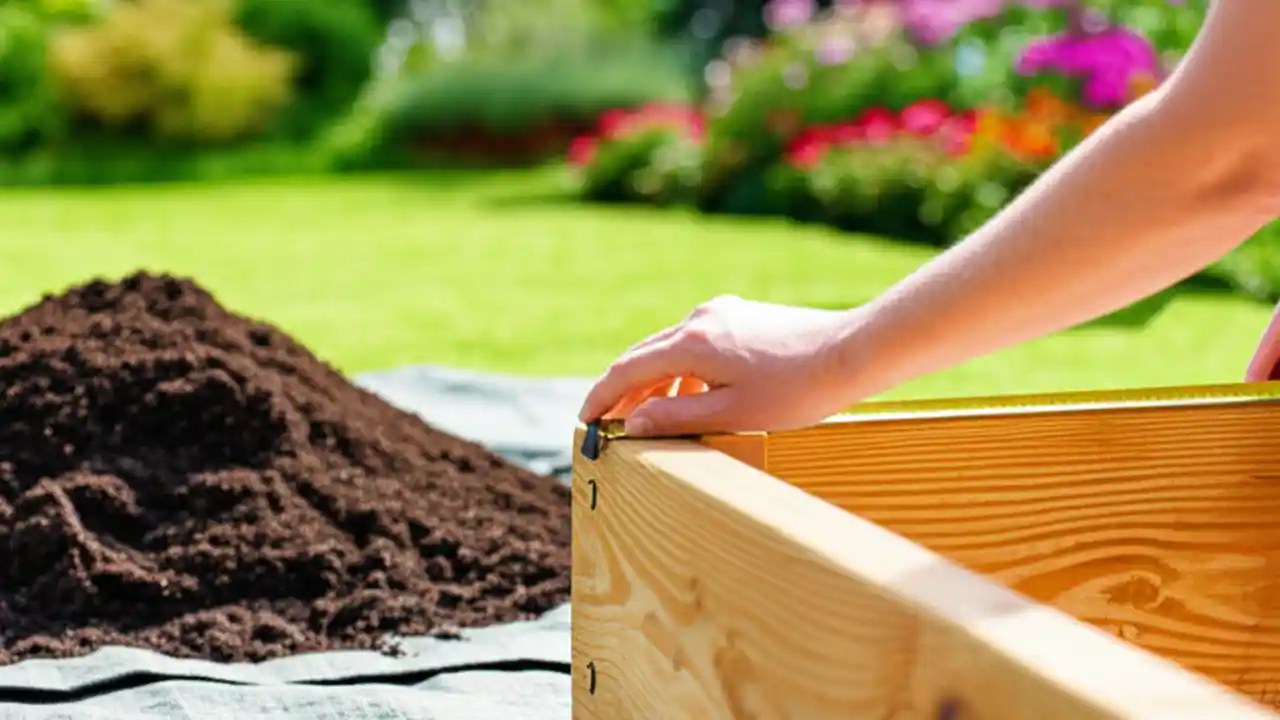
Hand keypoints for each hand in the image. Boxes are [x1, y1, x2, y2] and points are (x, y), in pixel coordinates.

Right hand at [577, 295, 863, 436]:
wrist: (852, 352)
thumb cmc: (797, 391)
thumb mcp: (733, 415)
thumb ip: (676, 417)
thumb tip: (632, 422)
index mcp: (693, 342)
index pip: (627, 368)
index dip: (601, 397)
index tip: (584, 421)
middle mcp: (701, 319)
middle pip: (642, 355)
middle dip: (621, 390)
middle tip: (605, 423)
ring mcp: (722, 313)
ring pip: (668, 348)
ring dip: (651, 382)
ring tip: (644, 417)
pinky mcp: (740, 316)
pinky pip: (694, 343)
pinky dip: (678, 369)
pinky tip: (687, 395)